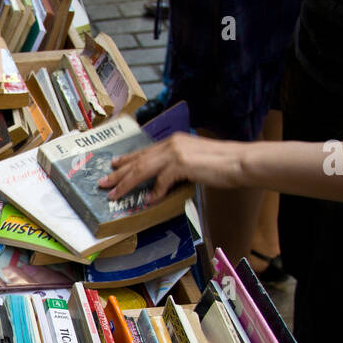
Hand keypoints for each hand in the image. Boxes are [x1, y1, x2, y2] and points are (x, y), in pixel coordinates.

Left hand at [98, 132, 244, 200]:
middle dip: (119, 173)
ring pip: (143, 169)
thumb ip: (177, 168)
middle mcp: (172, 143)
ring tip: (116, 194)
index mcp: (174, 141)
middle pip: (138, 160)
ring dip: (127, 183)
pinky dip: (155, 192)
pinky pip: (162, 180)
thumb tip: (164, 181)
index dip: (127, 160)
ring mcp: (176, 152)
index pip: (144, 151)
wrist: (239, 161)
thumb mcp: (194, 162)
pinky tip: (149, 201)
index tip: (113, 166)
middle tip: (103, 183)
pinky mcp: (183, 163)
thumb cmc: (221, 165)